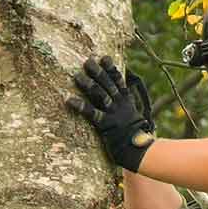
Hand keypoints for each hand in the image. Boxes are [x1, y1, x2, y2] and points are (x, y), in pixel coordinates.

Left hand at [66, 56, 155, 172]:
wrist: (139, 151)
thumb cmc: (134, 136)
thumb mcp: (133, 117)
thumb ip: (126, 106)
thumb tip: (121, 98)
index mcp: (126, 101)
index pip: (119, 80)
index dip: (111, 68)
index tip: (104, 57)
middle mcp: (120, 104)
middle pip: (107, 84)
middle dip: (97, 71)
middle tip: (87, 61)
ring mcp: (113, 113)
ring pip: (100, 94)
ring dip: (87, 84)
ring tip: (76, 76)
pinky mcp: (105, 125)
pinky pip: (91, 113)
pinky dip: (79, 105)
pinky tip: (68, 99)